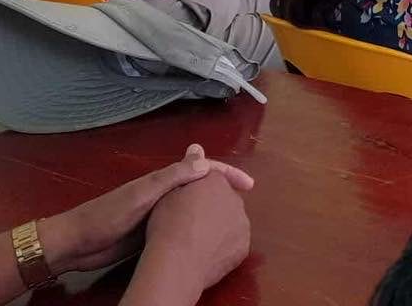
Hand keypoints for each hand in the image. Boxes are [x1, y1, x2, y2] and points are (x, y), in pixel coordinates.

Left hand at [41, 144, 253, 274]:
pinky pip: (181, 226)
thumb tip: (205, 160)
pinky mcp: (151, 234)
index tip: (248, 185)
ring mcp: (157, 214)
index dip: (226, 174)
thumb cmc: (108, 214)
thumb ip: (171, 177)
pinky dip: (197, 228)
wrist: (78, 243)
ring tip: (232, 223)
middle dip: (223, 192)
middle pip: (200, 188)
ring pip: (192, 208)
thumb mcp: (141, 194)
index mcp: (163, 180)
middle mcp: (163, 193)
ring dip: (212, 210)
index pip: (202, 169)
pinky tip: (206, 240)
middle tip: (243, 206)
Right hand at [138, 172, 251, 295]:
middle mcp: (235, 199)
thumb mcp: (169, 191)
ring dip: (219, 224)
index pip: (213, 177)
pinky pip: (233, 241)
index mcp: (217, 181)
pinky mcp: (243, 248)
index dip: (200, 186)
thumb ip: (187, 168)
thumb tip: (197, 147)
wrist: (176, 263)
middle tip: (190, 219)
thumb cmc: (168, 223)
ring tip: (197, 237)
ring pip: (230, 220)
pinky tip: (206, 251)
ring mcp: (242, 224)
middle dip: (212, 204)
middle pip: (224, 198)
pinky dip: (223, 243)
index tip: (191, 197)